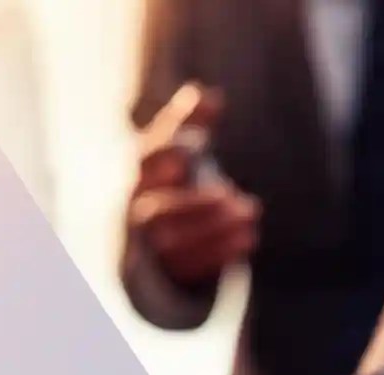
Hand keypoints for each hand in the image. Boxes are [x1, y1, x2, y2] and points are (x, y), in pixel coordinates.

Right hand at [129, 83, 258, 285]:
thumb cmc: (168, 181)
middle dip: (193, 206)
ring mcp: (146, 247)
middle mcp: (134, 213)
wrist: (150, 235)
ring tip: (250, 215)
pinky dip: (218, 253)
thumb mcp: (177, 149)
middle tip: (231, 196)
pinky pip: (185, 268)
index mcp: (137, 177)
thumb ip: (189, 122)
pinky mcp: (164, 272)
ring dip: (212, 230)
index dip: (162, 158)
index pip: (141, 165)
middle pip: (153, 213)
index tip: (191, 151)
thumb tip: (206, 94)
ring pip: (171, 243)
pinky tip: (249, 238)